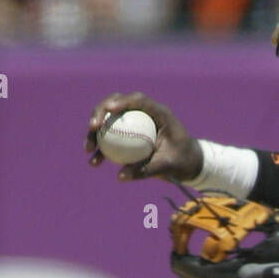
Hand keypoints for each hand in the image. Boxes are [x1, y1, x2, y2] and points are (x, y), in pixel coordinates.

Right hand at [85, 91, 202, 182]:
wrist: (190, 166)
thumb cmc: (184, 162)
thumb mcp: (168, 167)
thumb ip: (146, 170)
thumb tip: (120, 176)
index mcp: (159, 113)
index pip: (138, 100)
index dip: (122, 101)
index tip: (109, 110)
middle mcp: (144, 114)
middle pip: (117, 104)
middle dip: (100, 112)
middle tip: (92, 128)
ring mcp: (135, 123)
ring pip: (110, 121)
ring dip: (96, 133)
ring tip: (88, 149)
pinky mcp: (130, 134)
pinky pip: (113, 138)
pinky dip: (103, 148)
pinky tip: (94, 161)